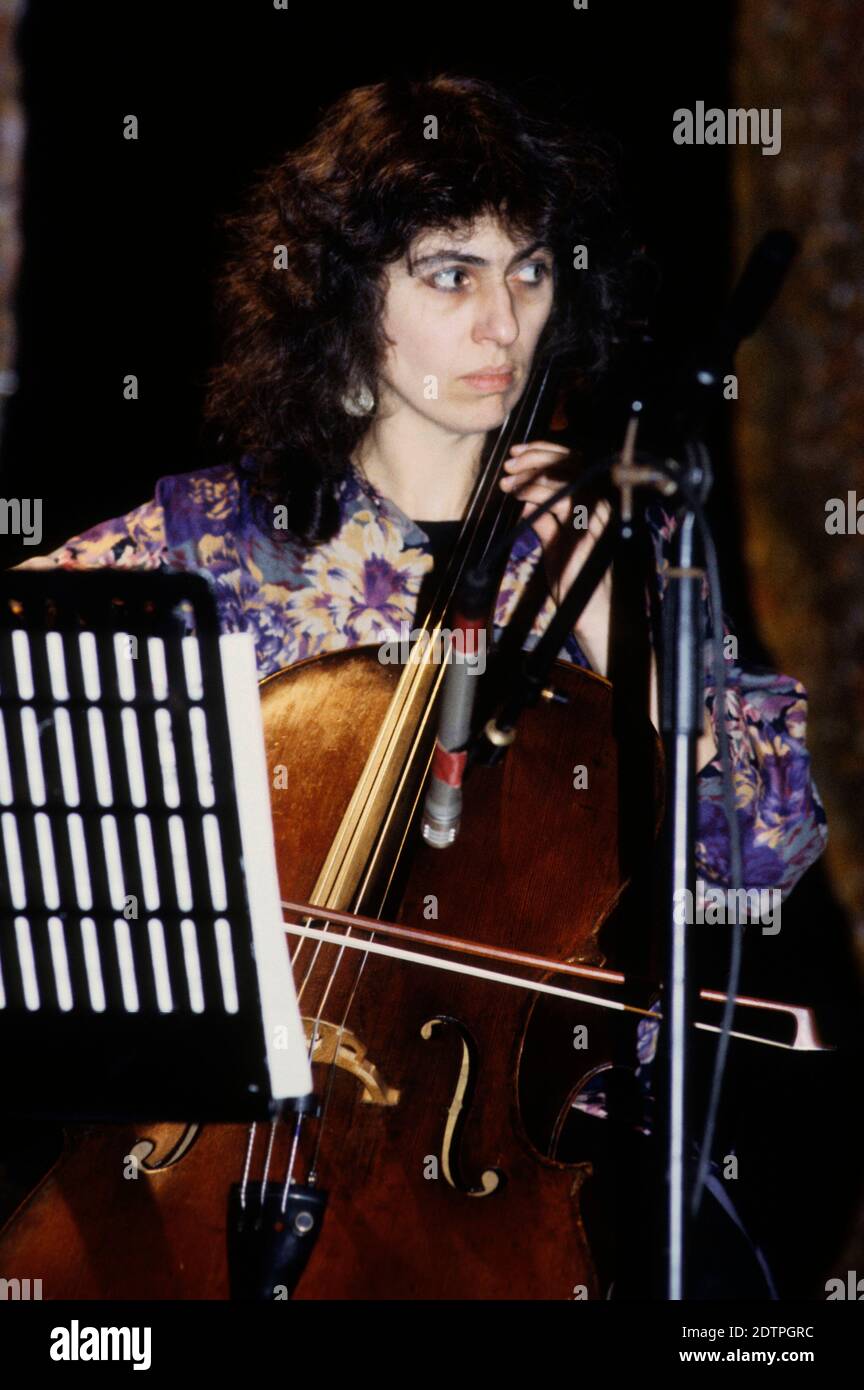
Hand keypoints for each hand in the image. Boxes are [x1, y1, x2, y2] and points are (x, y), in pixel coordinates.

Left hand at [500, 440, 612, 671]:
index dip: (546, 451)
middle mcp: (600, 503)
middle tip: (509, 462)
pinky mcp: (587, 527)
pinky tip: (517, 495)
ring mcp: (596, 514)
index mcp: (594, 503)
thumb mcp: (555, 543)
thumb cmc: (574, 578)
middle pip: (571, 462)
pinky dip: (535, 492)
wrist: (589, 609)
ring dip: (531, 473)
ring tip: (507, 480)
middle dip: (536, 456)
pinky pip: (559, 499)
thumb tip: (527, 504)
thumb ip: (545, 521)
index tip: (518, 453)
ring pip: (565, 476)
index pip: (574, 463)